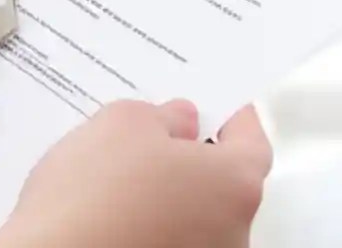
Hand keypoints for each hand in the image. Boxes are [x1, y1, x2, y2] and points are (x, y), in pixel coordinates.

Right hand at [0, 100, 272, 247]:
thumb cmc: (90, 201)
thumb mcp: (122, 123)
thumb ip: (164, 115)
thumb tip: (180, 122)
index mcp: (236, 185)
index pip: (252, 142)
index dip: (235, 119)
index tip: (222, 107)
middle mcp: (233, 232)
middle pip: (224, 183)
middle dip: (195, 157)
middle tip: (159, 135)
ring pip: (195, 216)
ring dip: (171, 196)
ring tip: (121, 178)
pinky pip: (169, 240)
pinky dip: (151, 226)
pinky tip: (113, 214)